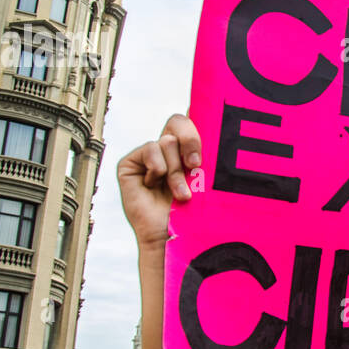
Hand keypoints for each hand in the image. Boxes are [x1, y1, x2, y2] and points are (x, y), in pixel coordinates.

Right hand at [117, 114, 202, 250]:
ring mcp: (149, 155)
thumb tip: (217, 121)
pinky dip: (158, 170)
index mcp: (189, 149)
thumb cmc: (195, 213)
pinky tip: (155, 187)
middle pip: (179, 121)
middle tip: (197, 166)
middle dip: (192, 141)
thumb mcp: (209, 179)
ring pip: (167, 141)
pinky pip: (150, 149)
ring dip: (177, 172)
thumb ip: (211, 154)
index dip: (199, 112)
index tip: (212, 111)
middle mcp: (169, 149)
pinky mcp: (131, 163)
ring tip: (181, 194)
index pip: (194, 119)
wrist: (173, 237)